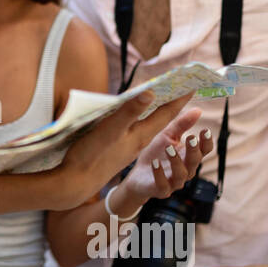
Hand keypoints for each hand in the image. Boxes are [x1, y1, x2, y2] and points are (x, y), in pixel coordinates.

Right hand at [49, 92, 193, 209]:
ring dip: (157, 111)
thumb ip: (130, 111)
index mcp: (141, 135)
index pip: (167, 114)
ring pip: (149, 125)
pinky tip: (133, 116)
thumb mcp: (110, 129)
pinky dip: (141, 119)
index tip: (193, 83)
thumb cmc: (91, 155)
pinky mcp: (116, 150)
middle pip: (161, 119)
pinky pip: (136, 131)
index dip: (179, 98)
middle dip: (172, 103)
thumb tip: (151, 93)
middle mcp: (139, 141)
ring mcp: (128, 147)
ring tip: (161, 97)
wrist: (75, 183)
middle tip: (179, 85)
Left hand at [122, 109, 212, 204]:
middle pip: (194, 161)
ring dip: (176, 161)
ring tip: (169, 148)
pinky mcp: (160, 190)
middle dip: (194, 151)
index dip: (206, 142)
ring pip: (181, 174)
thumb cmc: (156, 153)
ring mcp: (173, 181)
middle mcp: (185, 169)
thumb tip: (198, 109)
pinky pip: (163, 184)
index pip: (203, 150)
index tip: (205, 130)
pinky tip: (155, 163)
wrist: (138, 175)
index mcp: (188, 156)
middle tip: (191, 138)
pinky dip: (159, 174)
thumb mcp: (167, 135)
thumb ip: (181, 124)